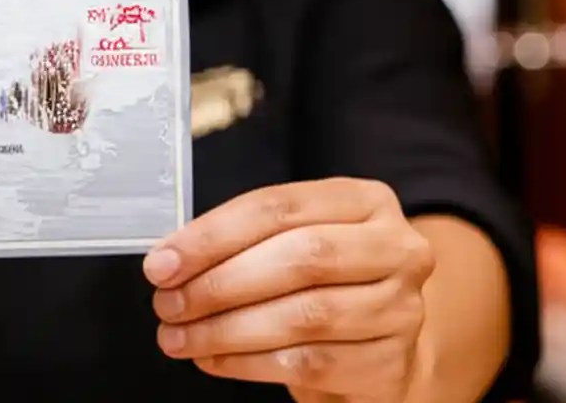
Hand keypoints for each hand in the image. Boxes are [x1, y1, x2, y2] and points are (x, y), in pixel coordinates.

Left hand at [143, 178, 435, 401]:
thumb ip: (239, 242)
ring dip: (226, 329)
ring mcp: (402, 308)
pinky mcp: (390, 364)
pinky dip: (248, 362)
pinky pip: (308, 363)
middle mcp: (396, 249)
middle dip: (219, 283)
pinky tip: (213, 358)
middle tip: (167, 303)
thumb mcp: (288, 243)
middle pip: (298, 258)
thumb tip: (170, 261)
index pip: (278, 208)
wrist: (378, 345)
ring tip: (179, 336)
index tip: (163, 262)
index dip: (212, 236)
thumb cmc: (321, 284)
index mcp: (364, 201)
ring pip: (303, 315)